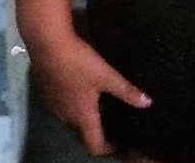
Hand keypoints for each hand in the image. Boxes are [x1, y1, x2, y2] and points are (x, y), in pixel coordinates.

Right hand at [29, 31, 151, 155]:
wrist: (48, 45)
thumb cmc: (79, 63)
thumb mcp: (106, 75)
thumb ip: (126, 90)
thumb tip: (147, 103)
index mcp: (82, 117)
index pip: (94, 146)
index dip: (109, 149)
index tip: (122, 146)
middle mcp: (66, 118)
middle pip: (82, 136)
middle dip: (98, 136)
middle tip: (114, 128)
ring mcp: (54, 107)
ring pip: (72, 122)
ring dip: (86, 121)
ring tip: (102, 110)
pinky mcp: (47, 94)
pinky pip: (64, 109)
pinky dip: (76, 108)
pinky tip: (84, 93)